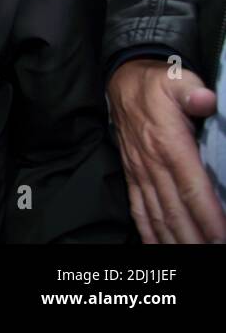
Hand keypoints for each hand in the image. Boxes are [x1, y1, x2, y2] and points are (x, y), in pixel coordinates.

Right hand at [107, 59, 225, 242]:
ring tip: (192, 257)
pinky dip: (149, 232)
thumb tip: (205, 100)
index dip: (208, 216)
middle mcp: (152, 164)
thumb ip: (191, 91)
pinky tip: (158, 246)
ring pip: (157, 215)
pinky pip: (139, 208)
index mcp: (169, 144)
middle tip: (212, 254)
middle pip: (175, 210)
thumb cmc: (156, 83)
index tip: (222, 237)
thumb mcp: (177, 80)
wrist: (122, 80)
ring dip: (174, 240)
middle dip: (194, 238)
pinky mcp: (132, 174)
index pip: (192, 188)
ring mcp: (140, 172)